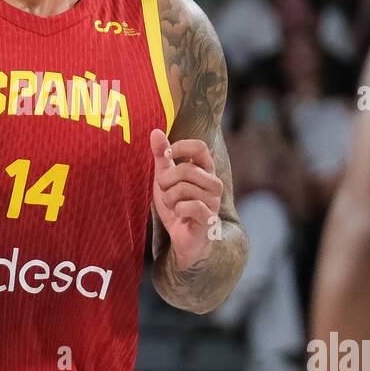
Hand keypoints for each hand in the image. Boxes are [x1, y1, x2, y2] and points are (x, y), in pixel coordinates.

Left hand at [150, 128, 223, 269]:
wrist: (183, 238)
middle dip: (167, 180)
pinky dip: (177, 210)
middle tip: (164, 190)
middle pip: (187, 169)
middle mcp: (214, 183)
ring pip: (185, 188)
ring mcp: (214, 202)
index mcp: (205, 170)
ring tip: (172, 205)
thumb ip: (162, 156)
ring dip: (169, 198)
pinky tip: (179, 214)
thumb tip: (155, 131)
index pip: (200, 147)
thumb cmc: (177, 205)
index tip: (167, 156)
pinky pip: (190, 206)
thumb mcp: (165, 178)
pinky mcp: (209, 219)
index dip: (181, 147)